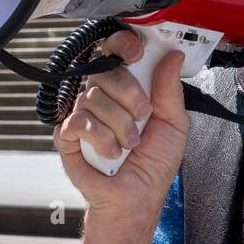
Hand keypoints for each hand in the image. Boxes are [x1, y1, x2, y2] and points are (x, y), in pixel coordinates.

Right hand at [52, 29, 190, 229]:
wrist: (136, 199)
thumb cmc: (154, 164)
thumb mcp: (175, 124)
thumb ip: (170, 90)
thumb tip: (172, 56)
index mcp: (129, 88)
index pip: (117, 52)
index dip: (123, 44)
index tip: (137, 53)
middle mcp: (105, 97)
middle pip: (105, 70)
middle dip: (131, 94)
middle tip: (143, 116)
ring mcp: (84, 115)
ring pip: (93, 96)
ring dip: (120, 124)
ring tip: (130, 144)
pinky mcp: (68, 136)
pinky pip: (77, 121)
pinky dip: (100, 137)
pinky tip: (112, 152)